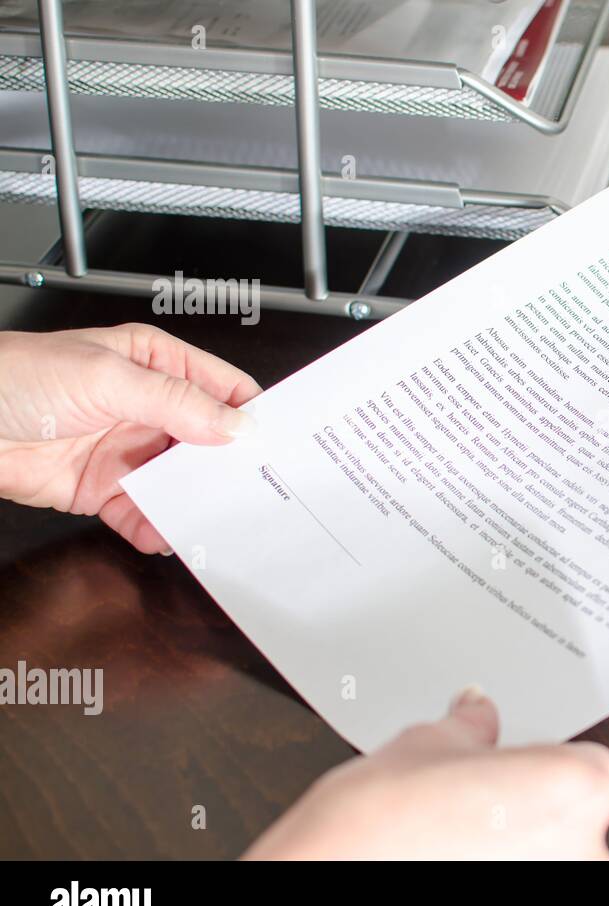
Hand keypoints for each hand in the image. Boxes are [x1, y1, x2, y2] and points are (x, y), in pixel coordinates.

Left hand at [0, 323, 259, 552]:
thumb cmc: (14, 377)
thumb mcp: (106, 378)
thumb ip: (176, 403)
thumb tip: (236, 425)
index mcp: (155, 364)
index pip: (223, 388)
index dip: (252, 415)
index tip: (279, 445)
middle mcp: (148, 407)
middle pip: (209, 442)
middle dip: (229, 468)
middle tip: (256, 491)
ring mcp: (127, 450)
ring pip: (180, 481)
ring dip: (195, 502)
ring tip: (213, 521)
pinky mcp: (102, 488)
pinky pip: (142, 512)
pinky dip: (156, 527)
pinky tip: (164, 535)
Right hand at [244, 689, 608, 859]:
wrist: (333, 875)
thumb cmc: (385, 818)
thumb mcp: (431, 742)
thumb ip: (472, 726)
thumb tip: (477, 710)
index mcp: (580, 786)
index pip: (589, 762)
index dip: (542, 762)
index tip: (510, 766)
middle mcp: (587, 846)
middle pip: (578, 815)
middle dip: (533, 806)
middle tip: (478, 802)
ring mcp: (561, 887)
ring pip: (553, 854)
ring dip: (519, 845)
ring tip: (460, 835)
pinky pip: (528, 877)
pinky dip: (503, 869)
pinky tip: (459, 860)